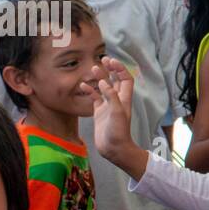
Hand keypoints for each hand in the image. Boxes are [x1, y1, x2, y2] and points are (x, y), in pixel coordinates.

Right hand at [83, 57, 146, 178]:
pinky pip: (94, 98)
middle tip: (102, 60)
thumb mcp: (116, 112)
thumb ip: (111, 96)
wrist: (114, 149)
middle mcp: (117, 100)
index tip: (111, 61)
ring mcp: (108, 106)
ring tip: (92, 69)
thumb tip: (103, 82)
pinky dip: (89, 90)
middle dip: (110, 69)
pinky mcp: (99, 112)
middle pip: (115, 80)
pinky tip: (83, 85)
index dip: (120, 69)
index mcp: (124, 99)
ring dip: (99, 78)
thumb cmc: (118, 132)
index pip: (125, 79)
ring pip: (104, 88)